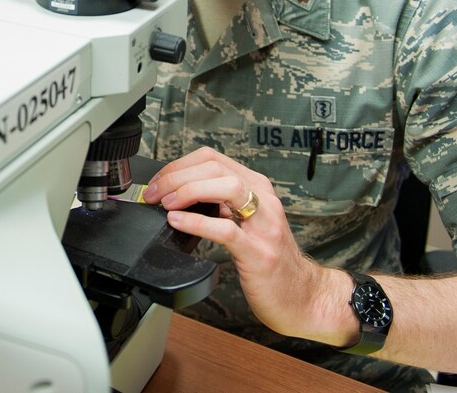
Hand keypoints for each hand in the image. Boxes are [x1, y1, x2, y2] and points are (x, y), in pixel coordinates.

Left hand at [143, 147, 354, 344]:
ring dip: (188, 190)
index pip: (212, 158)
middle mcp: (263, 200)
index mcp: (256, 188)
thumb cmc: (269, 261)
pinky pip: (226, 230)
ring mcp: (264, 225)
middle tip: (154, 192)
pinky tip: (178, 221)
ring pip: (226, 188)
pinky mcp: (259, 253)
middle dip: (176, 176)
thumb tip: (180, 194)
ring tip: (166, 203)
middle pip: (215, 168)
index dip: (179, 165)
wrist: (302, 297)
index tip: (158, 181)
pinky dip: (197, 222)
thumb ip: (221, 205)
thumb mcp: (245, 222)